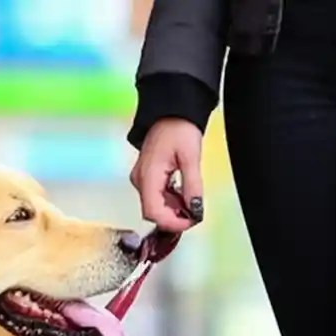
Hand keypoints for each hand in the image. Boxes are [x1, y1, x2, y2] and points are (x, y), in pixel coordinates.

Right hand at [129, 118, 205, 232]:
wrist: (170, 112)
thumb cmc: (178, 128)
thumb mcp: (191, 158)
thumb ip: (192, 187)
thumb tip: (195, 210)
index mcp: (148, 176)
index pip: (154, 212)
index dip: (172, 223)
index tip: (191, 222)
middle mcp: (140, 180)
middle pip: (153, 212)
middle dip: (174, 218)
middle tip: (194, 214)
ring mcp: (141, 179)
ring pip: (154, 206)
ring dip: (173, 210)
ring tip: (191, 203)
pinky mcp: (146, 176)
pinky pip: (155, 197)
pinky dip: (170, 201)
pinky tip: (183, 195)